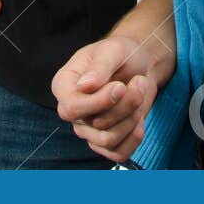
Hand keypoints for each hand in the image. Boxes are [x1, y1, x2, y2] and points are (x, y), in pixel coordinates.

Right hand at [51, 36, 159, 163]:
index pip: (72, 107)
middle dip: (124, 107)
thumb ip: (99, 66)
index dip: (99, 102)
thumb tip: (85, 86)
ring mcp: (87, 129)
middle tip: (139, 83)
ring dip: (132, 117)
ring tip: (140, 93)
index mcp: (64, 85)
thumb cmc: (121, 54)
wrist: (140, 66)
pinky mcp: (104, 142)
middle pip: (95, 125)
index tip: (120, 86)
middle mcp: (72, 110)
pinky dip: (134, 138)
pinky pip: (118, 154)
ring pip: (109, 140)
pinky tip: (139, 119)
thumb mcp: (111, 49)